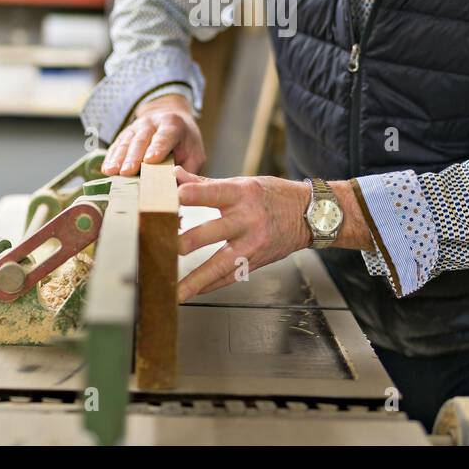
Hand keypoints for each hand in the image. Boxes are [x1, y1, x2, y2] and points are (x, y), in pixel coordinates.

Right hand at [101, 94, 205, 175]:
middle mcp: (152, 123)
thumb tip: (178, 189)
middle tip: (127, 172)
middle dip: (134, 156)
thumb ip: (188, 170)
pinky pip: (117, 145)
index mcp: (172, 125)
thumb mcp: (195, 153)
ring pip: (126, 142)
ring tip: (112, 171)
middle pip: (141, 140)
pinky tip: (106, 168)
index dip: (158, 147)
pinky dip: (111, 157)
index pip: (165, 136)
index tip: (150, 160)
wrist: (170, 118)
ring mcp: (136, 127)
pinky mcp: (125, 134)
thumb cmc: (184, 142)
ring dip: (118, 158)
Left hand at [174, 168, 311, 300]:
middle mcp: (247, 219)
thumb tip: (174, 176)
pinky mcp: (256, 261)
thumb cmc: (272, 195)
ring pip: (220, 264)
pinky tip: (191, 292)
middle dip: (182, 242)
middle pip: (210, 233)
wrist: (309, 215)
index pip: (210, 193)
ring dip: (195, 279)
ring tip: (174, 291)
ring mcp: (253, 244)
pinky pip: (230, 277)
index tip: (164, 199)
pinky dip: (209, 286)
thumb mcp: (242, 183)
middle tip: (158, 248)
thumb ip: (205, 184)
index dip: (187, 196)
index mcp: (242, 194)